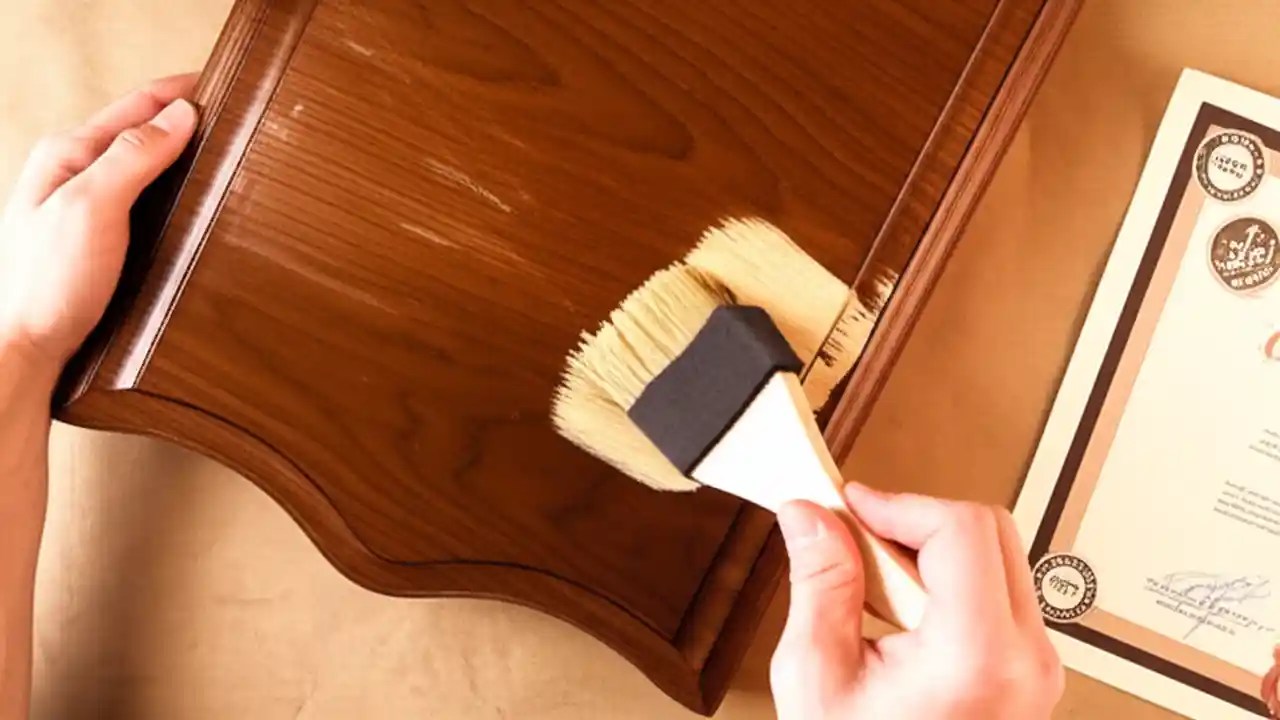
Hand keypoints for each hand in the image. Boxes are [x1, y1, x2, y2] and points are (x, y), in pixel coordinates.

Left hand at [0, 74, 198, 377]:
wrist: (27, 348)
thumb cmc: (49, 285)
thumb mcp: (92, 208)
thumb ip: (135, 157)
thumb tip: (181, 116)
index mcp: (67, 153)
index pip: (136, 104)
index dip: (182, 92)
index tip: (225, 87)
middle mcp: (72, 172)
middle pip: (140, 128)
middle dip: (184, 116)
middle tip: (231, 115)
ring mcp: (84, 203)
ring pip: (142, 162)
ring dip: (179, 152)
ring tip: (218, 149)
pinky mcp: (98, 235)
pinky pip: (141, 194)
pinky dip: (170, 186)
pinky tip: (189, 197)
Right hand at [770, 483, 1063, 719]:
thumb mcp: (818, 675)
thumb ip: (820, 582)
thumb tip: (810, 516)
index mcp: (978, 658)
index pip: (962, 528)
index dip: (899, 502)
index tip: (852, 504)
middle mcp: (1027, 660)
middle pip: (990, 530)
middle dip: (915, 520)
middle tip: (857, 535)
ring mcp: (1037, 670)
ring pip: (998, 557)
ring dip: (931, 550)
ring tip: (874, 585)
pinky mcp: (1030, 673)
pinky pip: (1000, 594)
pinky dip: (949, 582)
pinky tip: (901, 611)